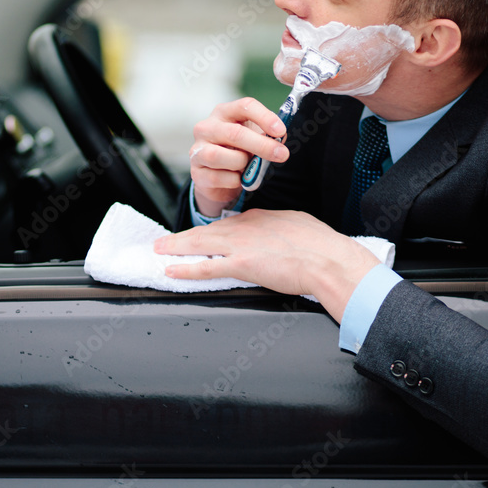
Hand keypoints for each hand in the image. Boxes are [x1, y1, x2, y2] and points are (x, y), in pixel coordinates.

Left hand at [154, 209, 379, 320]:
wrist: (328, 259)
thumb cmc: (321, 245)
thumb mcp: (298, 224)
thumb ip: (281, 227)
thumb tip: (278, 232)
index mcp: (260, 218)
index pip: (228, 224)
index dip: (211, 232)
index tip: (200, 236)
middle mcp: (245, 228)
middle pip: (207, 231)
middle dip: (183, 237)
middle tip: (164, 241)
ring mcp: (241, 246)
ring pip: (200, 244)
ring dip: (176, 248)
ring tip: (158, 250)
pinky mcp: (241, 265)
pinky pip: (206, 267)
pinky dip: (186, 268)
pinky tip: (171, 269)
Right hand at [189, 98, 289, 217]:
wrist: (218, 179)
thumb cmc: (238, 151)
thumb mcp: (254, 138)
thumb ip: (268, 136)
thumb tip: (280, 138)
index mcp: (224, 113)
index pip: (244, 106)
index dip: (265, 117)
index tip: (281, 131)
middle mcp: (207, 127)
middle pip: (234, 133)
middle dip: (262, 145)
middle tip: (281, 154)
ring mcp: (197, 150)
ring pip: (219, 155)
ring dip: (241, 163)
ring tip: (249, 167)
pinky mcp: (196, 173)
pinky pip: (217, 177)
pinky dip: (234, 180)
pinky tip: (238, 179)